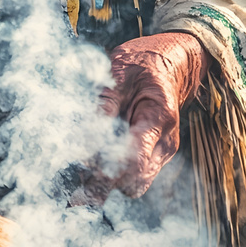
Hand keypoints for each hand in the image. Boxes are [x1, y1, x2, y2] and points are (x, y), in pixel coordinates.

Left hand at [77, 31, 209, 203]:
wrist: (171, 61)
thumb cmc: (143, 62)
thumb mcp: (119, 73)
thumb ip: (104, 104)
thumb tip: (83, 136)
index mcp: (159, 118)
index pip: (135, 160)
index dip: (107, 170)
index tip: (80, 170)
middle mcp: (165, 142)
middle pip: (134, 182)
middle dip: (104, 181)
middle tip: (74, 174)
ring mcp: (162, 151)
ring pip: (134, 184)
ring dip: (107, 180)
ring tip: (81, 167)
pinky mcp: (153, 154)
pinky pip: (133, 175)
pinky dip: (113, 173)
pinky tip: (94, 160)